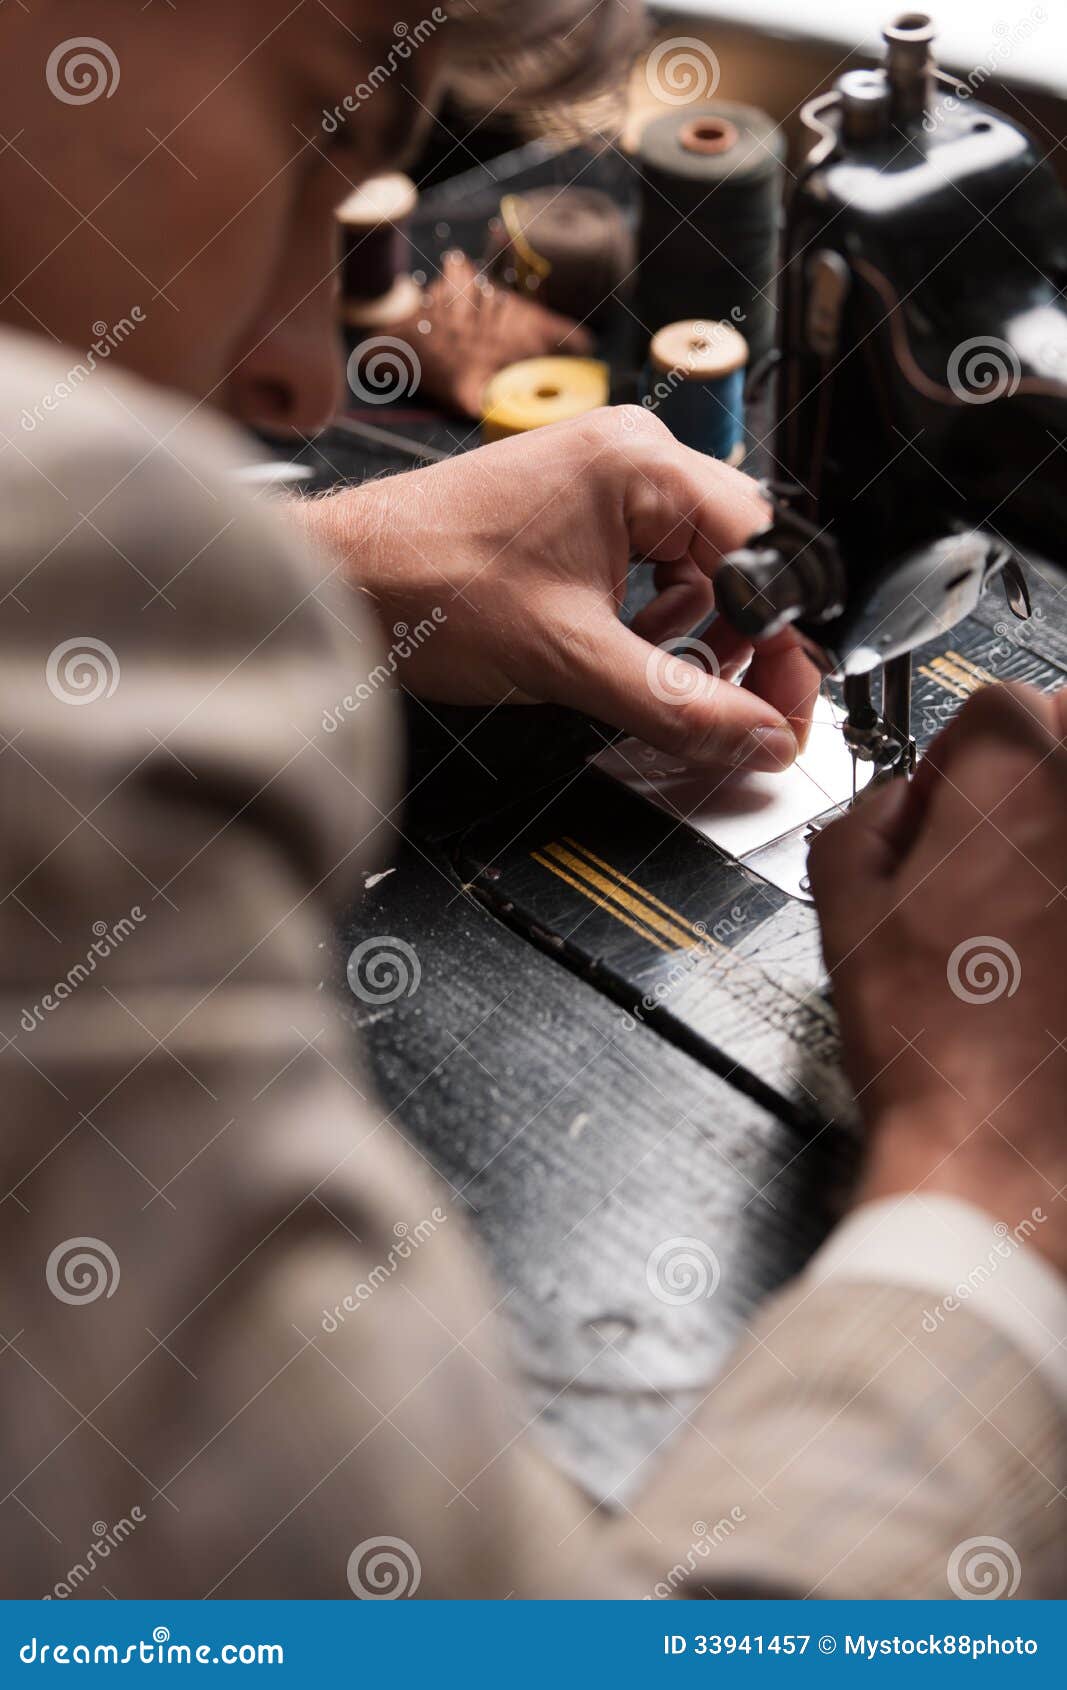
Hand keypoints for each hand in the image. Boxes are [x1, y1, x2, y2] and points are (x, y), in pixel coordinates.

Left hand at [298, 406, 819, 770]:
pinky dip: (647, 613)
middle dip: (737, 632)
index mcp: (639, 465)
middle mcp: (625, 454)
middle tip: (733, 699)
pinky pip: (645, 560)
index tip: (783, 702)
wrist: (341, 581)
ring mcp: (596, 476)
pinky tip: (617, 645)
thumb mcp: (572, 662)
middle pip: (733, 553)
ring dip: (690, 626)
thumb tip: (755, 735)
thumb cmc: (426, 585)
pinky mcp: (571, 507)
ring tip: (651, 666)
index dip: (782, 636)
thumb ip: (680, 704)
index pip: (762, 548)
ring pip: (691, 561)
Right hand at [809, 683, 1066, 1271]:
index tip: (940, 813)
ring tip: (1022, 907)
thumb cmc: (934, 1036)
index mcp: (1012, 775)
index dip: (956, 757)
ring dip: (1055, 836)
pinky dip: (1066, 899)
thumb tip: (891, 807)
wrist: (1004, 1144)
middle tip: (991, 847)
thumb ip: (860, 820)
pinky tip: (1045, 952)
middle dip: (1029, 777)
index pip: (998, 703)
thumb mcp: (844, 909)